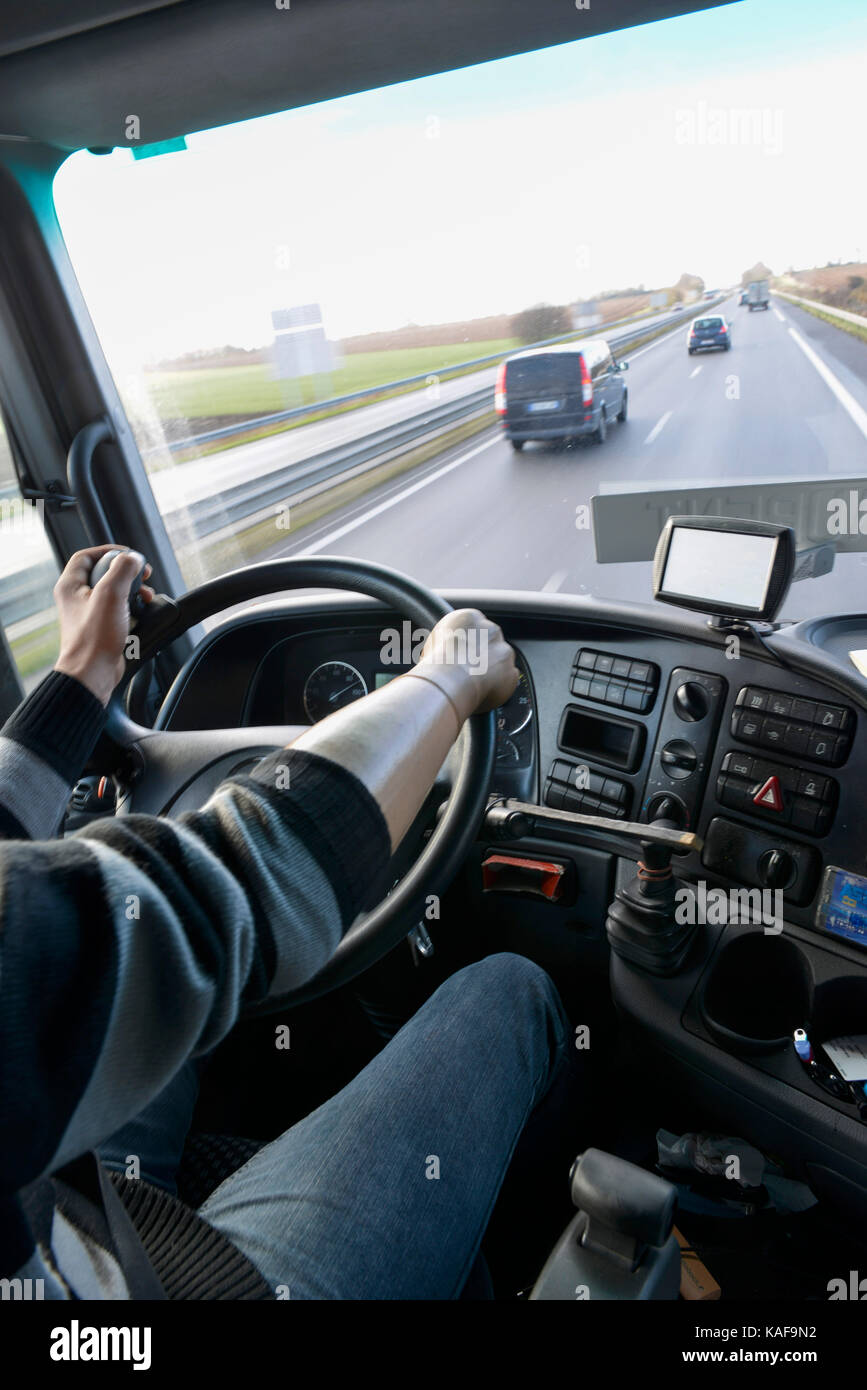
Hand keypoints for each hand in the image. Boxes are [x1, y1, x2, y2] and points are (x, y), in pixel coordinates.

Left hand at [53, 545, 153, 705]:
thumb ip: (122, 570)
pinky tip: (142, 611)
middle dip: (126, 572)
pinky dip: (133, 607)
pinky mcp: (102, 627)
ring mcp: (90, 613)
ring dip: (133, 590)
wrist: (93, 672)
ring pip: (114, 591)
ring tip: (146, 595)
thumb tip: (134, 559)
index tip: (128, 555)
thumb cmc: (94, 639)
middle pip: (104, 572)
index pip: (86, 556)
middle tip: (142, 574)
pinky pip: (119, 609)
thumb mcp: (110, 595)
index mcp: (70, 586)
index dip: (108, 551)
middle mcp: (77, 598)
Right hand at [411, 608, 518, 723]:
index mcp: (470, 617)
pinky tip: (483, 691)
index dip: (468, 644)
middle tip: (467, 670)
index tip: (463, 654)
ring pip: (501, 660)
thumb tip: (443, 648)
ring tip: (472, 684)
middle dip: (482, 656)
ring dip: (491, 670)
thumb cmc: (436, 662)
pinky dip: (498, 687)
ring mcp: (504, 651)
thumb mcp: (434, 641)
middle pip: (490, 642)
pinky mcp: (511, 672)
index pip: (474, 627)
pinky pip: (507, 680)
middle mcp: (490, 629)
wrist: (447, 680)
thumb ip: (448, 639)